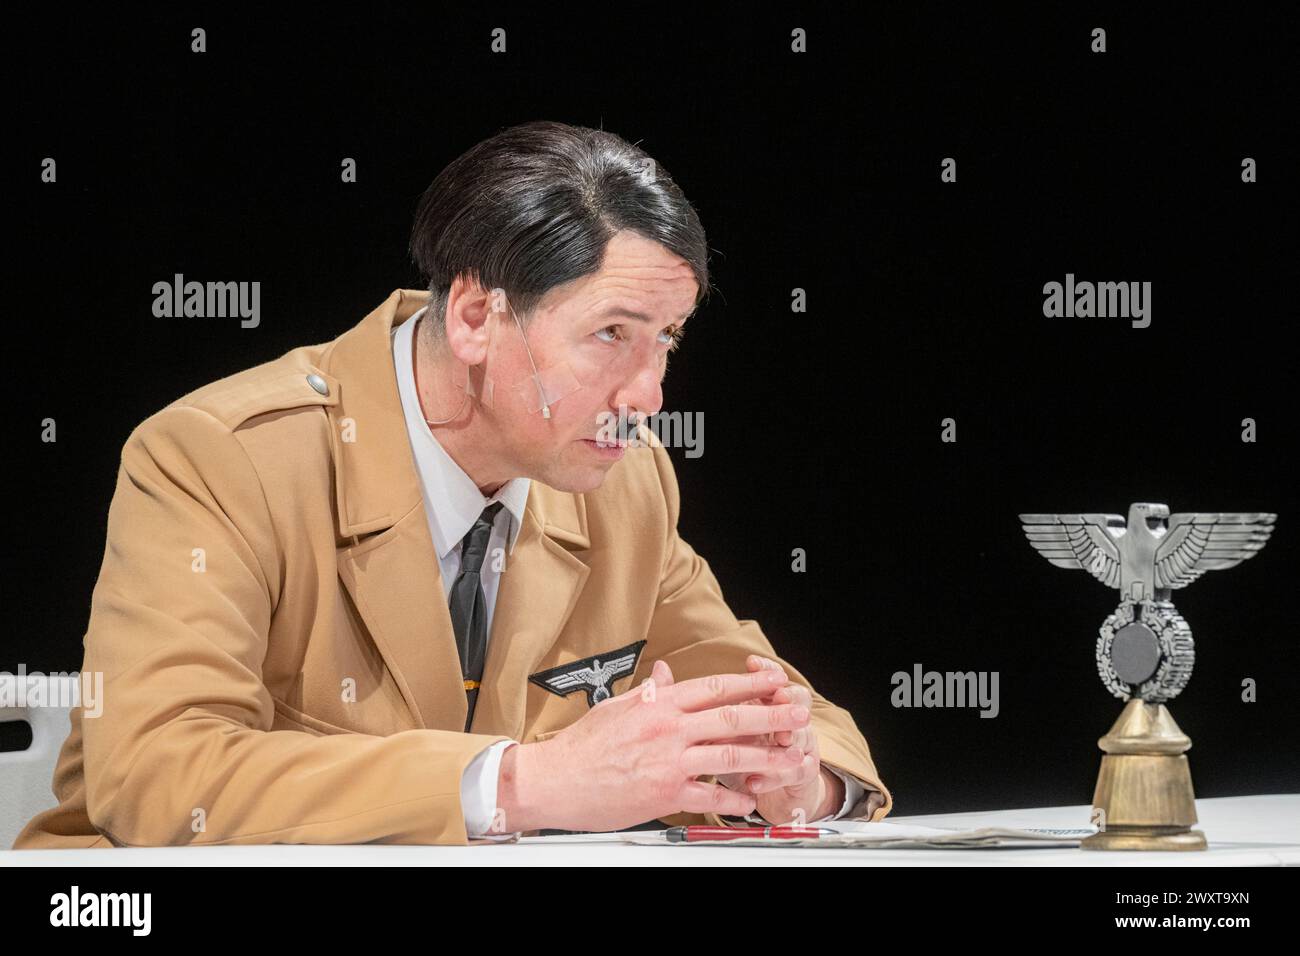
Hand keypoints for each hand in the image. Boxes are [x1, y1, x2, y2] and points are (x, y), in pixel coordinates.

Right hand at [495, 659, 811, 832]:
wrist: (554, 780)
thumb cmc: (581, 746)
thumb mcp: (616, 707)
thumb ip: (648, 694)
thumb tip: (665, 675)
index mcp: (658, 705)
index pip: (713, 688)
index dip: (749, 683)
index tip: (774, 680)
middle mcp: (668, 729)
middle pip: (731, 718)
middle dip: (771, 715)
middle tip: (797, 714)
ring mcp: (669, 762)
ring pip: (729, 756)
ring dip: (765, 757)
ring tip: (790, 758)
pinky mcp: (664, 794)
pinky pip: (709, 795)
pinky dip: (733, 798)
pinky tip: (750, 799)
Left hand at [713, 655, 839, 824]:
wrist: (762, 785)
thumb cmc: (734, 750)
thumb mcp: (714, 727)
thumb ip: (696, 703)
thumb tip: (662, 670)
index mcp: (769, 702)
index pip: (772, 679)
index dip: (764, 670)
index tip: (751, 662)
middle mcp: (789, 719)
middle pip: (797, 700)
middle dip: (785, 698)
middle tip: (779, 696)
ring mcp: (800, 746)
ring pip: (802, 736)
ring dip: (789, 737)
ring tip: (780, 739)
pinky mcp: (802, 774)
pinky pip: (796, 773)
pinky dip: (775, 777)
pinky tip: (755, 782)